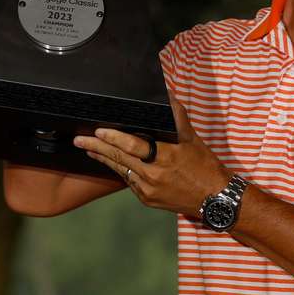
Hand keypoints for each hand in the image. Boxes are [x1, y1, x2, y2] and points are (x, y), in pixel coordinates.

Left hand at [73, 93, 229, 217]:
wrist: (214, 198)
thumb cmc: (205, 165)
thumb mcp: (193, 139)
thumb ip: (177, 117)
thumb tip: (167, 95)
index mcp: (165, 156)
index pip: (133, 145)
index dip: (114, 138)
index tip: (98, 130)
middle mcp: (154, 175)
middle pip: (120, 158)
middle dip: (97, 148)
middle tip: (79, 139)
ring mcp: (148, 190)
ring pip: (120, 170)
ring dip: (103, 159)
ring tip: (87, 148)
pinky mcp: (147, 199)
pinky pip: (128, 182)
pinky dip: (119, 170)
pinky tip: (109, 162)